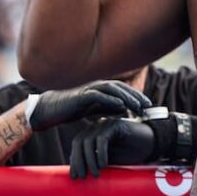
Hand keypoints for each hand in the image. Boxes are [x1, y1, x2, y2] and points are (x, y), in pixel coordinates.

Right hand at [28, 80, 150, 131]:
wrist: (48, 110)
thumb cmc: (70, 109)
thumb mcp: (93, 110)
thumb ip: (107, 108)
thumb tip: (124, 110)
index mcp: (99, 88)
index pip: (122, 89)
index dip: (136, 95)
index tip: (147, 105)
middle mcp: (95, 85)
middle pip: (120, 87)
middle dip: (135, 95)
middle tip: (147, 105)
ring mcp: (88, 89)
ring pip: (112, 90)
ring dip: (126, 97)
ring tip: (137, 106)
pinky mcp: (80, 96)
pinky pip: (98, 96)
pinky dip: (110, 100)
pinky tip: (121, 106)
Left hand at [69, 116, 155, 177]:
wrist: (152, 144)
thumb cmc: (131, 152)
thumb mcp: (110, 159)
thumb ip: (97, 162)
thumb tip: (81, 173)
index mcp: (93, 133)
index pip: (77, 145)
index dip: (74, 161)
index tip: (75, 177)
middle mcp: (97, 126)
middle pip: (79, 142)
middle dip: (78, 161)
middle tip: (81, 177)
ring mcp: (106, 123)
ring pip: (88, 141)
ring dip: (89, 160)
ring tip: (95, 174)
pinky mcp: (115, 124)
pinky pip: (102, 139)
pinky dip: (101, 153)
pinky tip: (104, 165)